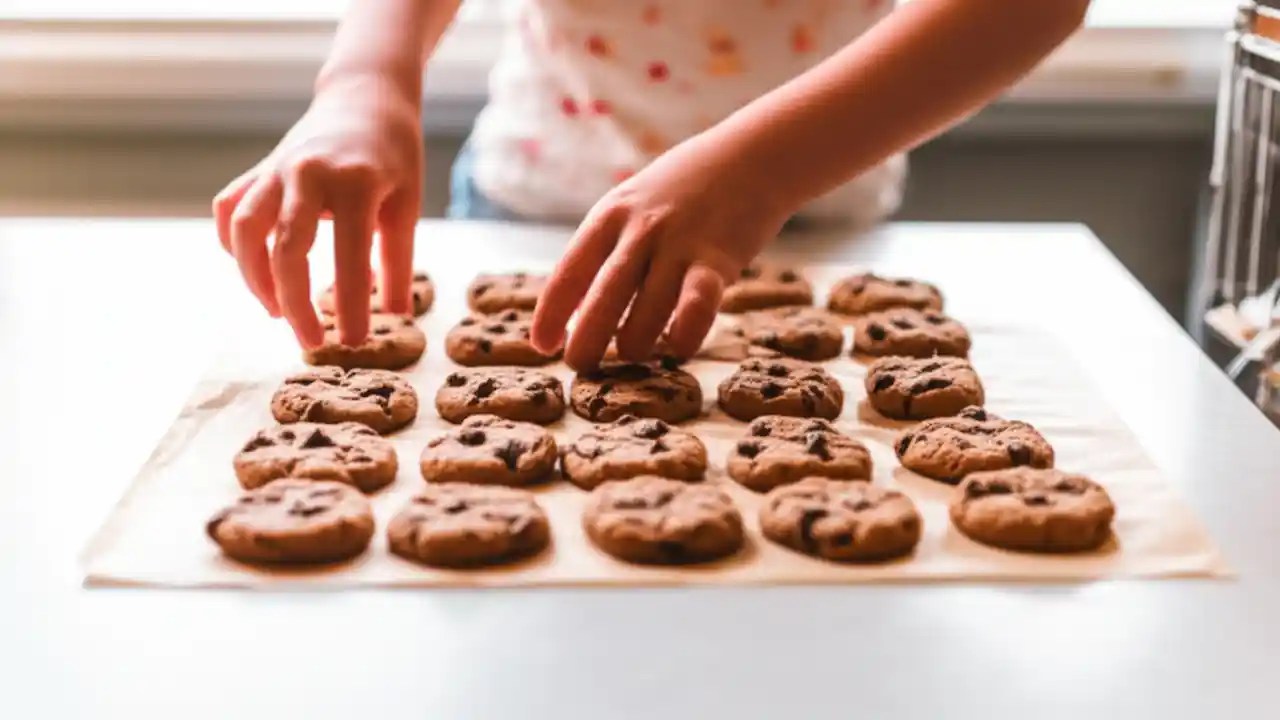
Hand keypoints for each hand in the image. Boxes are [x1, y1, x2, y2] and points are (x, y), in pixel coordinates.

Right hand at [213, 75, 422, 347]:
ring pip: (245, 231)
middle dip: (295, 304)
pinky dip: (233, 244)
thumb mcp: (407, 204)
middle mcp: (307, 175)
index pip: (348, 257)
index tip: (352, 342)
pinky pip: (229, 210)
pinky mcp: (258, 170)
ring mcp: (276, 170)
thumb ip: (398, 261)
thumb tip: (396, 317)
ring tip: (278, 311)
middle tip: (311, 341)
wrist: (364, 98)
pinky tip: (254, 270)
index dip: (350, 306)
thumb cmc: (394, 156)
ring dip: (256, 279)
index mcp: (355, 184)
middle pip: (285, 250)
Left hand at [531, 135, 789, 369]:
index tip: (542, 345)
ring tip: (634, 356)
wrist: (754, 155)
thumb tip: (580, 303)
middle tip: (581, 367)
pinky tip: (678, 347)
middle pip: (602, 300)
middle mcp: (640, 230)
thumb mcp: (636, 201)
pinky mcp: (718, 260)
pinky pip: (694, 309)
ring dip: (635, 346)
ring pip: (645, 316)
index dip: (550, 315)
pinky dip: (683, 336)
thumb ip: (610, 245)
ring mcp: (679, 245)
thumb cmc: (689, 186)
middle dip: (586, 342)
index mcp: (610, 215)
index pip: (568, 272)